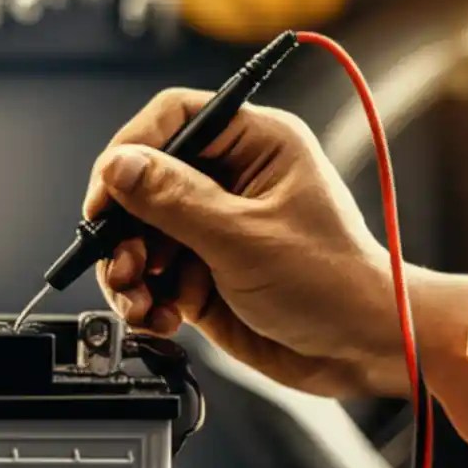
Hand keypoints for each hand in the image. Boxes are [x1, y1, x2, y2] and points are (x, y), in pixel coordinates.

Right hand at [85, 87, 407, 397]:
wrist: (360, 350)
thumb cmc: (333, 284)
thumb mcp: (245, 238)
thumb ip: (175, 201)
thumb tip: (119, 166)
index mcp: (258, 144)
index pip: (175, 118)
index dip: (131, 148)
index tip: (106, 192)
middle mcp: (232, 179)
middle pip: (146, 181)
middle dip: (124, 228)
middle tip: (121, 262)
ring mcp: (215, 228)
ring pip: (140, 235)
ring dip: (129, 272)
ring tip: (140, 301)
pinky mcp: (204, 272)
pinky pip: (151, 276)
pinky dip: (145, 300)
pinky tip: (161, 319)